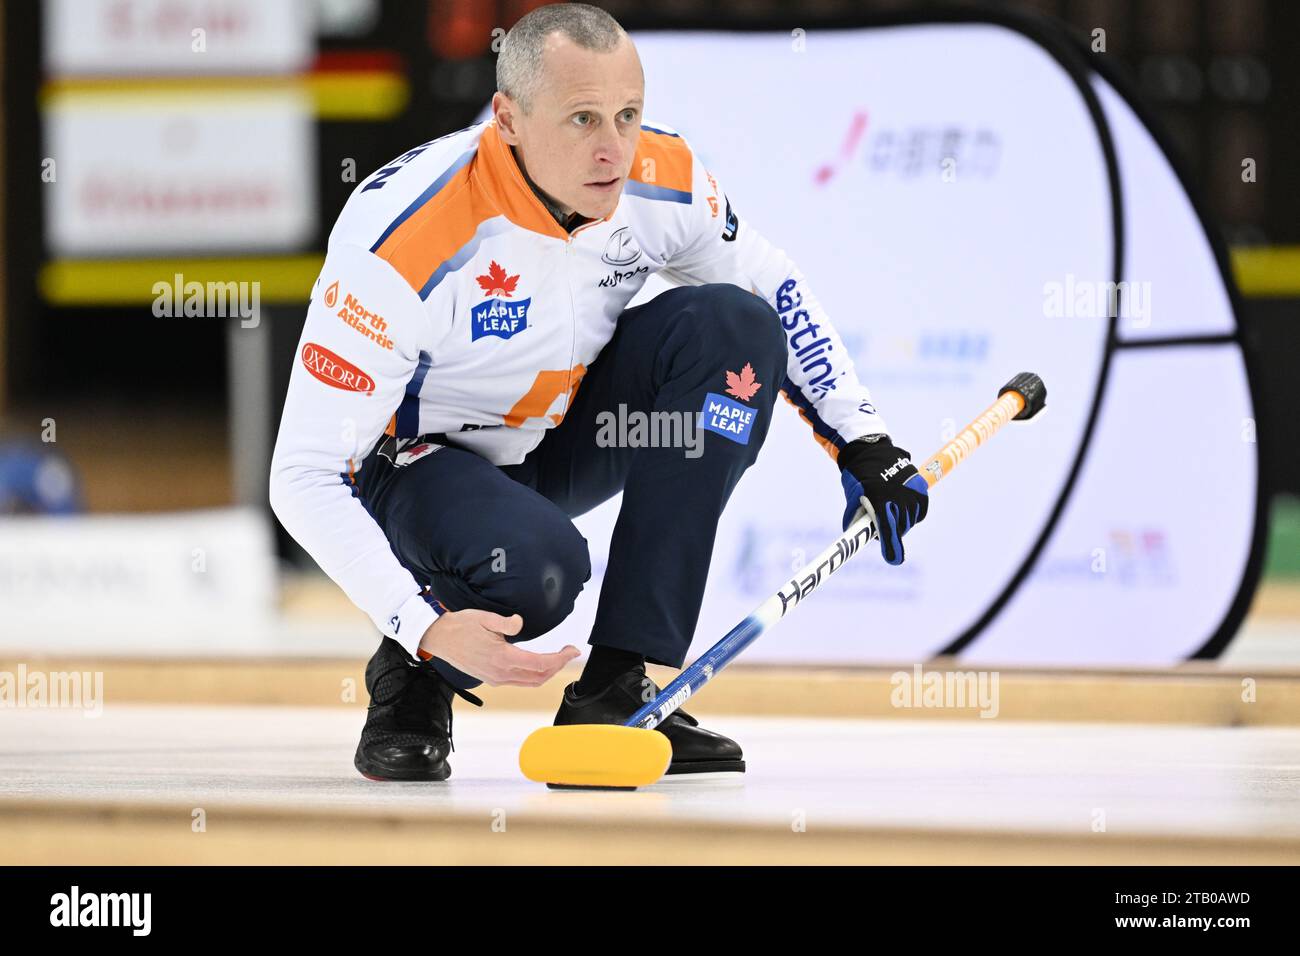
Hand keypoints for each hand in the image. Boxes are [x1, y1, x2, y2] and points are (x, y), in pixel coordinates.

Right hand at [418, 609, 578, 686]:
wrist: (436, 638)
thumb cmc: (459, 626)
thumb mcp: (484, 618)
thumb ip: (507, 623)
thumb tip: (520, 623)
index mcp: (503, 659)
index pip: (542, 664)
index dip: (562, 659)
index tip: (573, 650)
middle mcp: (501, 674)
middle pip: (540, 676)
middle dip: (559, 665)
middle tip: (570, 652)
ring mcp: (496, 678)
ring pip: (530, 681)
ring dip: (547, 672)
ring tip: (558, 658)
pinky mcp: (491, 678)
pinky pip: (519, 681)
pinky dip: (534, 674)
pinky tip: (538, 663)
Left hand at [837, 434, 928, 564]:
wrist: (871, 451)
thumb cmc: (857, 477)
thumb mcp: (852, 498)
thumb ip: (855, 519)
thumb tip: (857, 539)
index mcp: (879, 500)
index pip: (888, 529)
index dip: (891, 547)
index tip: (893, 560)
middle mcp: (898, 496)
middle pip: (900, 528)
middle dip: (892, 532)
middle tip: (882, 527)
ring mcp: (912, 491)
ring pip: (910, 520)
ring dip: (902, 521)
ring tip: (890, 510)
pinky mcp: (921, 488)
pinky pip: (920, 512)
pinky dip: (912, 513)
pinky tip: (902, 506)